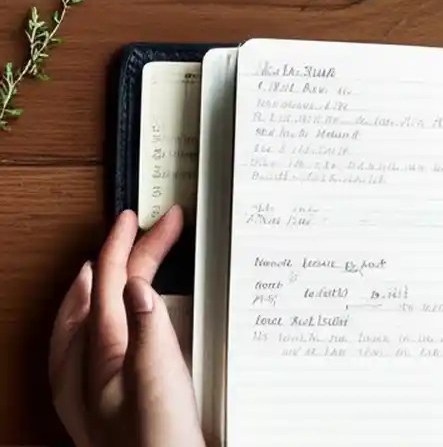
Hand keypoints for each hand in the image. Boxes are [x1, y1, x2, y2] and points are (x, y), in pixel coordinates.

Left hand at [49, 208, 203, 446]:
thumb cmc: (156, 441)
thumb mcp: (157, 380)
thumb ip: (147, 329)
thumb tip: (134, 282)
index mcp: (99, 352)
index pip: (109, 280)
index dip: (129, 244)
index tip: (148, 217)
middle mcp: (85, 366)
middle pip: (97, 294)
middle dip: (119, 257)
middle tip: (147, 229)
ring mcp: (87, 384)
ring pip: (84, 318)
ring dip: (99, 285)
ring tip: (107, 267)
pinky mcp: (100, 400)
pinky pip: (85, 344)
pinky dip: (95, 319)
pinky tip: (106, 326)